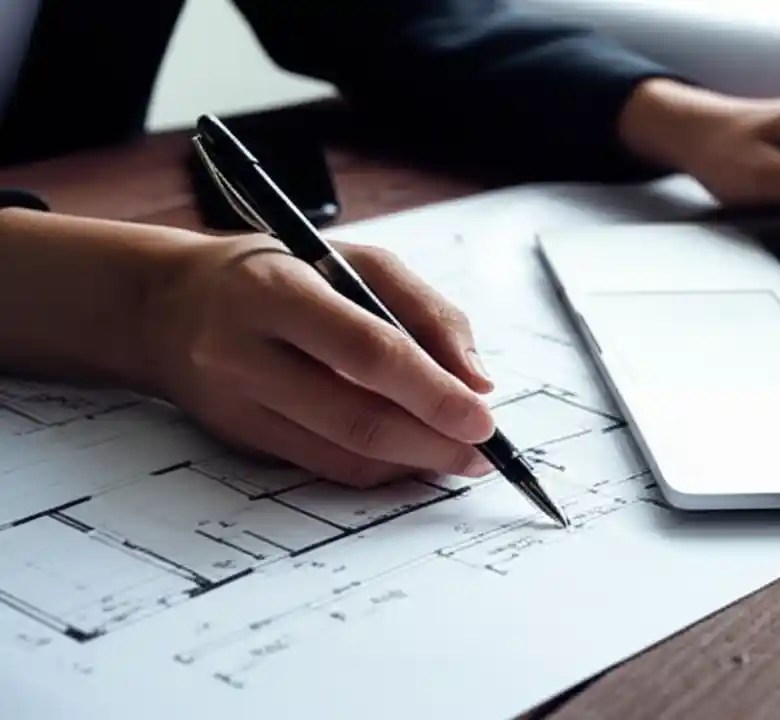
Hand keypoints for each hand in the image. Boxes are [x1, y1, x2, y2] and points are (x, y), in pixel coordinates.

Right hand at [146, 234, 495, 486]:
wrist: (167, 306)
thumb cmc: (278, 274)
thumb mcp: (353, 260)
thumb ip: (425, 310)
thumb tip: (477, 379)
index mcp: (276, 291)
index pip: (368, 351)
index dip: (432, 392)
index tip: (483, 417)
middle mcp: (245, 353)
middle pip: (357, 418)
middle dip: (434, 443)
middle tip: (484, 452)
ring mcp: (237, 405)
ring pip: (343, 455)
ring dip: (414, 463)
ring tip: (458, 456)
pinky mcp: (241, 441)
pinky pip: (325, 466)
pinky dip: (380, 467)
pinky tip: (412, 454)